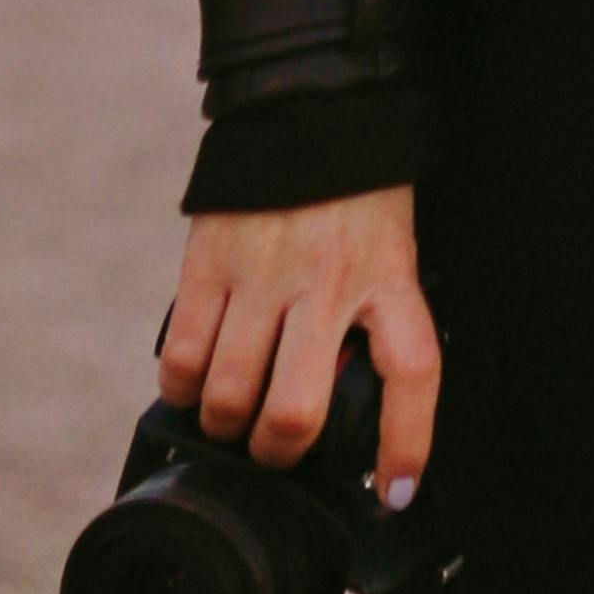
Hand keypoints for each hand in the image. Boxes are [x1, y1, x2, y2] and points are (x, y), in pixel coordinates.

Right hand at [158, 187, 440, 505]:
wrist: (308, 103)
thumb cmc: (358, 192)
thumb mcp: (393, 251)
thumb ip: (379, 318)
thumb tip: (358, 405)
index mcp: (388, 276)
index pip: (412, 374)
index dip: (406, 445)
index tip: (398, 491)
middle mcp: (326, 282)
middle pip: (295, 413)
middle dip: (278, 454)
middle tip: (276, 449)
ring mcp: (262, 273)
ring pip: (229, 395)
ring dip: (224, 426)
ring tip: (230, 419)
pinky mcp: (208, 261)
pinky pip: (182, 354)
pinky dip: (181, 388)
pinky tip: (192, 385)